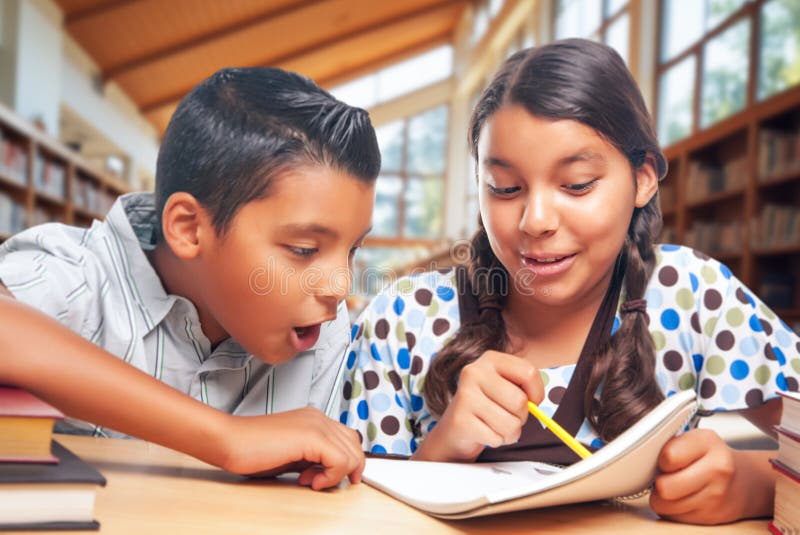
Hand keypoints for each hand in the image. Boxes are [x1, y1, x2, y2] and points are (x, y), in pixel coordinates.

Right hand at [219, 407, 364, 490]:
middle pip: (355, 446)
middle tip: (318, 482)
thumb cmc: (253, 450)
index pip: (348, 439)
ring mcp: (317, 425)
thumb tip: (326, 473)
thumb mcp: (291, 455)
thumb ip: (312, 459)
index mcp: (314, 419)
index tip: (325, 479)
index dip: (345, 462)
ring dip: (336, 475)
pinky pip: (340, 461)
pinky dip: (330, 477)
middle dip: (345, 470)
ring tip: (310, 482)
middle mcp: (319, 418)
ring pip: (352, 454)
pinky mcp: (312, 437)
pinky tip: (309, 482)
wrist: (230, 441)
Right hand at [414, 350, 543, 461]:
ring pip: (510, 424)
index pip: (528, 372)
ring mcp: (465, 395)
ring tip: (495, 425)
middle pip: (520, 401)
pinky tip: (484, 432)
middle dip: (521, 416)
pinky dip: (496, 440)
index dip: (537, 392)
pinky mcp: (460, 419)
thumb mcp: (507, 387)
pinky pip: (496, 438)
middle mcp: (474, 372)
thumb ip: (525, 389)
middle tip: (508, 415)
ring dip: (509, 432)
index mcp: (491, 359)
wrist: (456, 428)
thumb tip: (536, 404)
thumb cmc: (489, 406)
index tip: (531, 401)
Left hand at [650, 428, 772, 523]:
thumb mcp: (692, 438)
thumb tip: (640, 458)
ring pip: (665, 505)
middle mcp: (717, 469)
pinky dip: (672, 509)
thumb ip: (669, 443)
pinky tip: (683, 498)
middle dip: (658, 483)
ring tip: (674, 487)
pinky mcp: (711, 516)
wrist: (743, 482)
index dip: (660, 460)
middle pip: (664, 487)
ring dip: (662, 498)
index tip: (665, 460)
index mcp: (707, 442)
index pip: (668, 457)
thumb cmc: (706, 457)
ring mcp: (716, 496)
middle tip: (666, 476)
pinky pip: (673, 516)